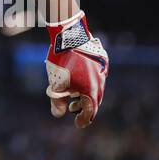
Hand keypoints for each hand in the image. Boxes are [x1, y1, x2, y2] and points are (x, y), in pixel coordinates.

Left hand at [44, 11, 107, 127]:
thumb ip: (57, 102)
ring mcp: (103, 70)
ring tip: (73, 95)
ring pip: (97, 87)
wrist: (70, 35)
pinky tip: (78, 78)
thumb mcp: (56, 84)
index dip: (83, 120)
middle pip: (94, 101)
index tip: (77, 124)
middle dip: (84, 107)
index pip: (90, 112)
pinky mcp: (102, 60)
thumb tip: (58, 114)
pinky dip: (89, 81)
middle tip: (73, 109)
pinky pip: (98, 75)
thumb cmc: (61, 61)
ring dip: (86, 94)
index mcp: (91, 91)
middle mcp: (101, 82)